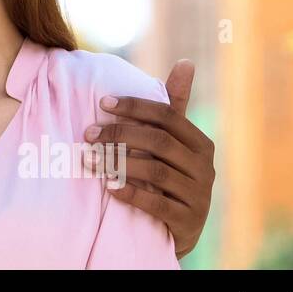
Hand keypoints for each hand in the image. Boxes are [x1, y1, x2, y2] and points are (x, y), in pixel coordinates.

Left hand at [88, 60, 214, 258]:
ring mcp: (199, 197)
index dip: (135, 107)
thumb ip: (175, 107)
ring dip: (118, 163)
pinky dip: (131, 193)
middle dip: (119, 135)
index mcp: (201, 143)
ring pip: (155, 172)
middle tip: (88, 134)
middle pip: (158, 142)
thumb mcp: (174, 144)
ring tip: (89, 159)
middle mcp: (205, 168)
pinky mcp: (188, 222)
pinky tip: (109, 187)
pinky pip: (157, 205)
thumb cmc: (170, 178)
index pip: (168, 116)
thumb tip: (186, 61)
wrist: (178, 230)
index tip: (102, 103)